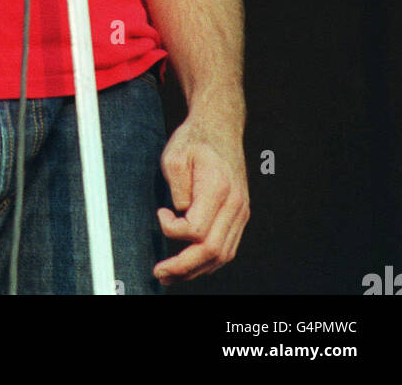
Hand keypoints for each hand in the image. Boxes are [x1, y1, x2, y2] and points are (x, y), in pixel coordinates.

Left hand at [153, 102, 249, 284]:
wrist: (220, 126)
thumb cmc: (195, 140)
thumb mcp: (175, 156)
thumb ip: (176, 189)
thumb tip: (178, 216)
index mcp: (218, 188)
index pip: (196, 229)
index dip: (172, 230)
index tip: (160, 212)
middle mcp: (234, 204)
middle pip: (212, 250)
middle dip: (183, 268)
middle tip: (160, 273)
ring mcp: (241, 211)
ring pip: (222, 254)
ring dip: (196, 270)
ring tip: (172, 275)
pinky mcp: (240, 214)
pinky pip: (228, 247)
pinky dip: (209, 261)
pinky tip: (191, 264)